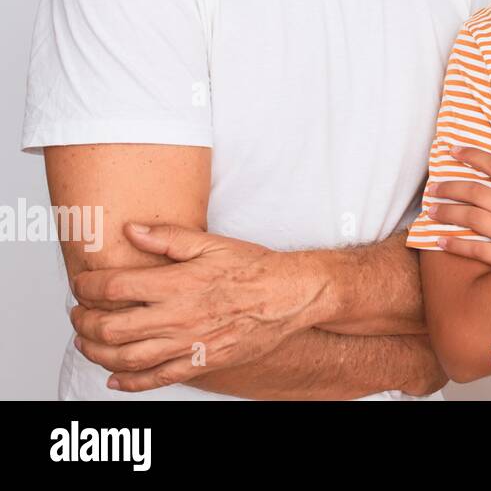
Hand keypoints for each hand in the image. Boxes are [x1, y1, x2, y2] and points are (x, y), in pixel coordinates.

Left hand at [69, 223, 321, 391]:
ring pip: (126, 358)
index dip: (88, 286)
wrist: (290, 296)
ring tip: (86, 341)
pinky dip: (128, 383)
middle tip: (77, 313)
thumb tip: (131, 230)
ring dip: (97, 352)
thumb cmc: (253, 267)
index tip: (81, 284)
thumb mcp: (212, 243)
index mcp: (179, 283)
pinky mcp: (200, 362)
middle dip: (84, 321)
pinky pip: (156, 379)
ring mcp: (189, 344)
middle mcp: (179, 317)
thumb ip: (169, 237)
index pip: (114, 288)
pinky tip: (114, 378)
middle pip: (111, 328)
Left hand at [428, 145, 490, 266]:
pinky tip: (440, 241)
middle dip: (451, 188)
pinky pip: (479, 250)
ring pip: (474, 219)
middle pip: (479, 193)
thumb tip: (483, 182)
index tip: (452, 150)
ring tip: (431, 212)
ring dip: (448, 213)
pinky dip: (457, 245)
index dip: (474, 156)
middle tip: (433, 188)